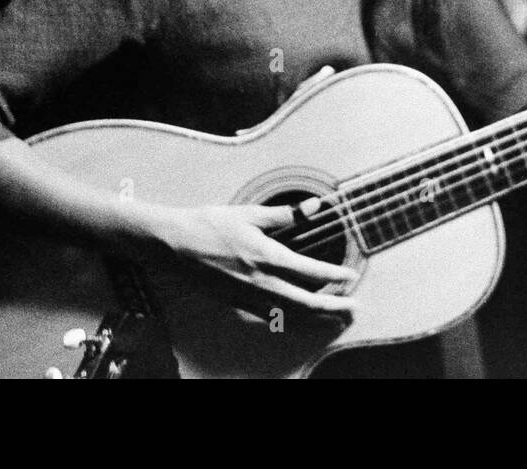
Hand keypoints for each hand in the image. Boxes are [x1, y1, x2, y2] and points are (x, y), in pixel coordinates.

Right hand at [152, 203, 358, 317]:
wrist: (173, 246)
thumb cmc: (209, 225)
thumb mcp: (248, 213)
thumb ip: (284, 214)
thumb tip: (315, 206)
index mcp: (265, 256)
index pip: (309, 271)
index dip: (334, 276)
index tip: (351, 276)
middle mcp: (260, 282)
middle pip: (305, 302)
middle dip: (333, 307)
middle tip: (353, 307)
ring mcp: (248, 297)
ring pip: (290, 315)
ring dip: (316, 318)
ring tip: (336, 318)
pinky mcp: (237, 303)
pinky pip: (271, 317)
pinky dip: (292, 320)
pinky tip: (301, 319)